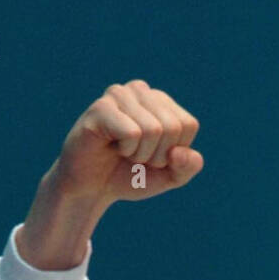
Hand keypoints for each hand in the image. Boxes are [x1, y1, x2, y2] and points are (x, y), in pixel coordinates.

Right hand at [17, 80, 202, 269]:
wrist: (90, 189)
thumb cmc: (129, 176)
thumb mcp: (167, 177)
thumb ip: (187, 167)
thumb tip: (180, 153)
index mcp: (161, 101)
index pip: (188, 125)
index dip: (173, 152)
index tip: (151, 156)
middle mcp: (141, 90)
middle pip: (173, 127)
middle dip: (156, 155)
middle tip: (135, 157)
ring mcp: (119, 95)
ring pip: (154, 130)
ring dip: (140, 154)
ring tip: (122, 152)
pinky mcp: (101, 107)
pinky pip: (133, 133)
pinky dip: (126, 150)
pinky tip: (110, 146)